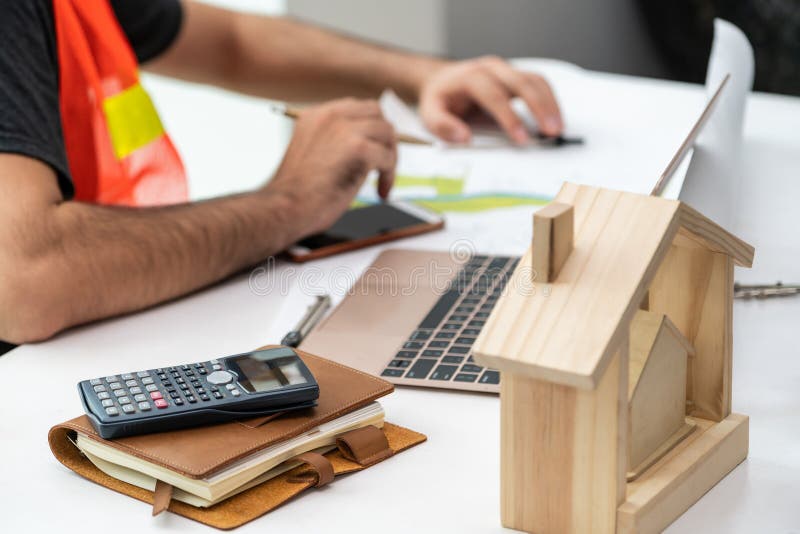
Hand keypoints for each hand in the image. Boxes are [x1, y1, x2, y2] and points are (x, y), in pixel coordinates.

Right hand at [264, 99, 396, 237]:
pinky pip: (388, 157)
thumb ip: (335, 143)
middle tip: (383, 166)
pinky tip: (380, 193)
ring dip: (390, 158)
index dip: (370, 131)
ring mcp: (345, 129)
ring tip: (381, 182)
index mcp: (316, 115)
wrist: (285, 208)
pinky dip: (389, 176)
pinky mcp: (358, 148)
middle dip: (385, 139)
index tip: (373, 154)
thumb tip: (369, 144)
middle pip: (376, 113)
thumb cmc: (296, 194)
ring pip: (387, 132)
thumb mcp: (314, 155)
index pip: (356, 109)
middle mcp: (330, 115)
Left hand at [418, 56, 562, 143]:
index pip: (494, 95)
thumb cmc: (440, 98)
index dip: (510, 118)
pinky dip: (550, 99)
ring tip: (557, 128)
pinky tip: (554, 117)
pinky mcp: (515, 75)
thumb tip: (464, 137)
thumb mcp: (430, 113)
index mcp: (470, 76)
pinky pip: (538, 83)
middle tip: (551, 131)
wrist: (442, 80)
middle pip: (521, 82)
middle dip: (539, 108)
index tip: (522, 138)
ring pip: (535, 80)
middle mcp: (491, 68)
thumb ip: (443, 126)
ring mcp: (505, 69)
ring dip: (550, 103)